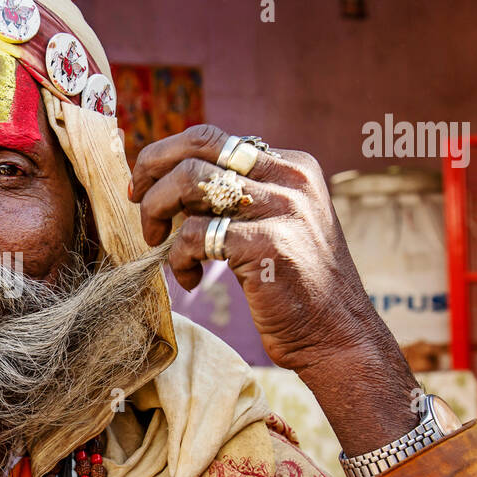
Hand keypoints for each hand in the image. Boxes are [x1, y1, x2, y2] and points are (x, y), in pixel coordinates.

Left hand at [129, 123, 419, 455]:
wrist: (338, 338)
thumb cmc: (295, 288)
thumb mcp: (273, 226)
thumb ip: (237, 199)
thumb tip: (171, 181)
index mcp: (293, 167)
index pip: (213, 139)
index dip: (167, 158)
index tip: (143, 188)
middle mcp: (290, 178)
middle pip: (199, 145)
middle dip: (153, 169)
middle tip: (137, 204)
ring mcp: (282, 208)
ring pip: (191, 182)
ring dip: (158, 213)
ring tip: (160, 246)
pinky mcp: (267, 244)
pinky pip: (194, 234)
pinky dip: (178, 258)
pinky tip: (191, 279)